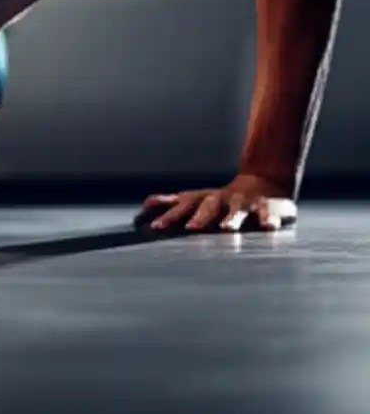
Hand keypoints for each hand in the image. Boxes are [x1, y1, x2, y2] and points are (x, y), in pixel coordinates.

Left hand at [137, 174, 296, 231]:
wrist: (262, 184)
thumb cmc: (220, 199)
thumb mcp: (194, 199)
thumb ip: (170, 204)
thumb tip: (144, 206)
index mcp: (202, 200)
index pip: (182, 207)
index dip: (169, 216)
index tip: (155, 227)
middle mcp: (221, 199)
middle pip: (208, 206)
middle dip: (199, 217)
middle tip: (191, 228)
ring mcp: (243, 203)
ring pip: (237, 210)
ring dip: (232, 219)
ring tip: (227, 229)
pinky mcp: (266, 207)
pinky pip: (267, 213)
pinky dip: (268, 220)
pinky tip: (268, 228)